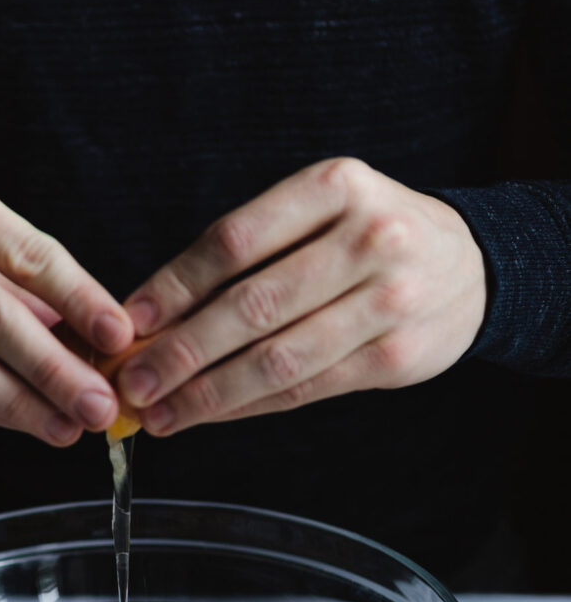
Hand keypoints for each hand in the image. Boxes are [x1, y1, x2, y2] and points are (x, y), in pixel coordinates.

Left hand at [115, 157, 486, 433]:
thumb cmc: (366, 235)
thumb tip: (153, 315)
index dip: (175, 286)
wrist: (471, 266)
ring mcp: (388, 301)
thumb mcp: (319, 210)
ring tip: (158, 413)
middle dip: (182, 352)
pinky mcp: (396, 357)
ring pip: (279, 359)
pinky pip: (307, 390)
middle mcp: (368, 238)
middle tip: (131, 382)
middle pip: (254, 305)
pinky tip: (210, 415)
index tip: (131, 321)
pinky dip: (249, 407)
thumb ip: (249, 251)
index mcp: (335, 186)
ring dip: (208, 393)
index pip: (236, 241)